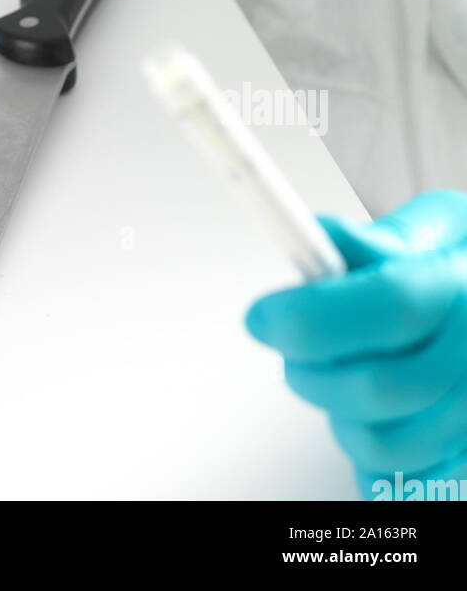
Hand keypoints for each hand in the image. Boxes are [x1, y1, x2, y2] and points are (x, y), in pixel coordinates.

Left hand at [246, 191, 466, 499]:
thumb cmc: (465, 264)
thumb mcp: (438, 228)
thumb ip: (381, 239)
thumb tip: (320, 236)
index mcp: (465, 288)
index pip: (390, 305)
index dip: (312, 312)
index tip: (263, 316)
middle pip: (373, 386)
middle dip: (309, 367)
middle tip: (293, 344)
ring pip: (377, 443)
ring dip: (336, 411)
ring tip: (342, 373)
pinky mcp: (465, 461)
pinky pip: (396, 481)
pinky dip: (367, 454)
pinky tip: (370, 413)